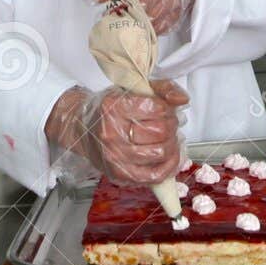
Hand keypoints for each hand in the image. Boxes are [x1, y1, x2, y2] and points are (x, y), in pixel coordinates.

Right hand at [45, 80, 189, 185]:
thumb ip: (162, 89)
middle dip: (171, 126)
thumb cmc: (110, 109)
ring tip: (168, 138)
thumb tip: (182, 100)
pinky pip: (155, 175)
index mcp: (113, 107)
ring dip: (172, 145)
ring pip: (160, 153)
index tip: (164, 109)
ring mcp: (115, 157)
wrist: (83, 131)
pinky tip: (170, 157)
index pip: (156, 108)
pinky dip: (169, 166)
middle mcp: (112, 133)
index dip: (167, 109)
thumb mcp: (132, 90)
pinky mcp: (120, 175)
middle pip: (160, 132)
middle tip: (169, 123)